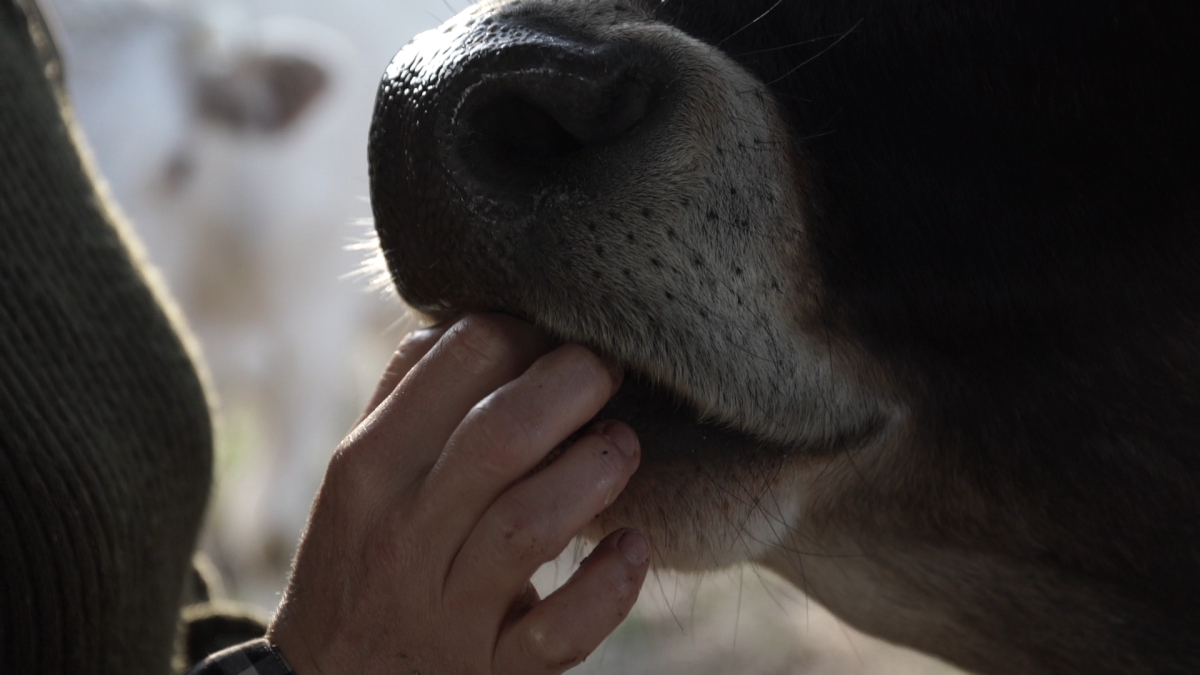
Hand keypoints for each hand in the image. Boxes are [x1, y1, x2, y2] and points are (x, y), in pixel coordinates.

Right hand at [267, 314, 648, 673]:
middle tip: (607, 374)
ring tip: (620, 448)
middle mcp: (403, 535)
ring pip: (532, 524)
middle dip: (575, 385)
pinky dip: (611, 585)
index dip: (528, 332)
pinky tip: (630, 546)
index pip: (458, 361)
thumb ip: (408, 396)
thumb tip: (471, 318)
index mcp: (370, 467)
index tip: (557, 337)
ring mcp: (447, 611)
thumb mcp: (358, 474)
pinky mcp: (491, 673)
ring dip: (597, 472)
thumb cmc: (359, 557)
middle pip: (502, 435)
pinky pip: (563, 630)